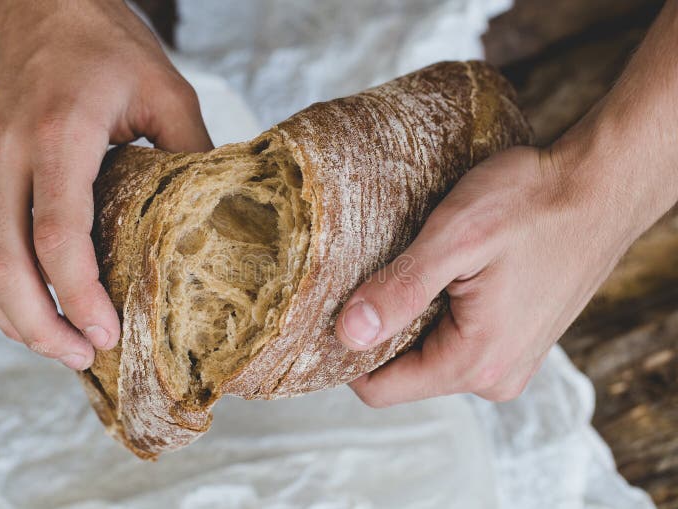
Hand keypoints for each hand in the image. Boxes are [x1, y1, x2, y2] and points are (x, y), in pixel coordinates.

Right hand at [0, 0, 212, 369]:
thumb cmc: (101, 34)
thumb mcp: (164, 88)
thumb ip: (190, 154)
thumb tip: (215, 215)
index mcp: (57, 134)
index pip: (56, 240)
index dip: (79, 299)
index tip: (107, 336)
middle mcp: (0, 151)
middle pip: (0, 269)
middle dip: (39, 329)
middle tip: (82, 357)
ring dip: (9, 315)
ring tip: (55, 342)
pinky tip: (30, 296)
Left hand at [334, 145, 637, 403]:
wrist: (599, 186)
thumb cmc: (533, 203)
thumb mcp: (457, 238)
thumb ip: (401, 290)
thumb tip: (347, 334)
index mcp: (475, 362)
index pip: (380, 389)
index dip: (346, 353)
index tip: (332, 308)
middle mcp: (494, 375)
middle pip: (402, 373)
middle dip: (379, 329)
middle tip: (374, 273)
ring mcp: (508, 360)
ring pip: (427, 354)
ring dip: (409, 315)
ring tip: (415, 265)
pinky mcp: (514, 340)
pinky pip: (455, 339)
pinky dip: (437, 310)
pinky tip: (443, 271)